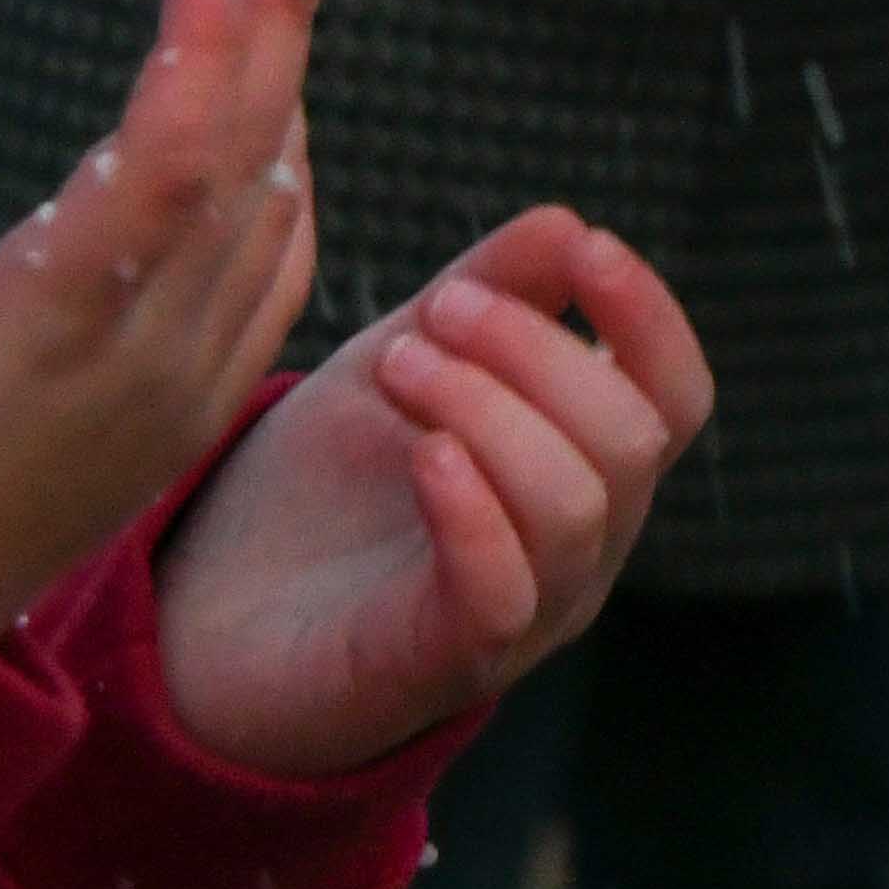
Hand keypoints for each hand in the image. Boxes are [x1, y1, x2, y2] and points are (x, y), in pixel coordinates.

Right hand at [0, 0, 343, 647]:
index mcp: (58, 332)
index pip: (167, 165)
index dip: (201, 49)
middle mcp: (148, 356)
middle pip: (245, 164)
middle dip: (278, 24)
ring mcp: (180, 387)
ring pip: (271, 211)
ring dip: (286, 87)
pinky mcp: (184, 411)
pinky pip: (271, 278)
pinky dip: (285, 182)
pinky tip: (281, 125)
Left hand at [154, 209, 717, 777]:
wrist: (212, 621)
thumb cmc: (323, 493)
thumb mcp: (403, 362)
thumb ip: (486, 295)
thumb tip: (565, 223)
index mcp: (586, 474)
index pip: (676, 397)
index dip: (650, 317)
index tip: (585, 248)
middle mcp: (580, 551)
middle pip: (631, 440)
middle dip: (535, 349)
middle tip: (434, 312)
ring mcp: (524, 616)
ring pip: (575, 506)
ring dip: (489, 407)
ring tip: (398, 363)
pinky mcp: (448, 666)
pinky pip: (503, 592)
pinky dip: (473, 509)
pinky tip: (422, 452)